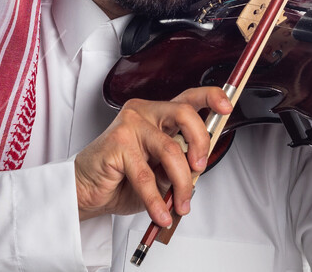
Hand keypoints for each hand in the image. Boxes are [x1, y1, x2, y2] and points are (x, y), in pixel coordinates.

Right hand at [74, 86, 232, 226]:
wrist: (84, 190)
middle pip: (185, 115)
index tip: (227, 107)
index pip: (189, 98)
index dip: (211, 98)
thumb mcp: (159, 172)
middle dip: (201, 144)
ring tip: (179, 205)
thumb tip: (198, 170)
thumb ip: (179, 164)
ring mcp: (129, 125)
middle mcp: (144, 113)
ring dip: (181, 184)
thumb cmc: (121, 178)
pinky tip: (160, 214)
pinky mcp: (117, 143)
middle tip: (199, 169)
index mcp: (157, 114)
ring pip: (170, 151)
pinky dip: (156, 201)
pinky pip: (146, 176)